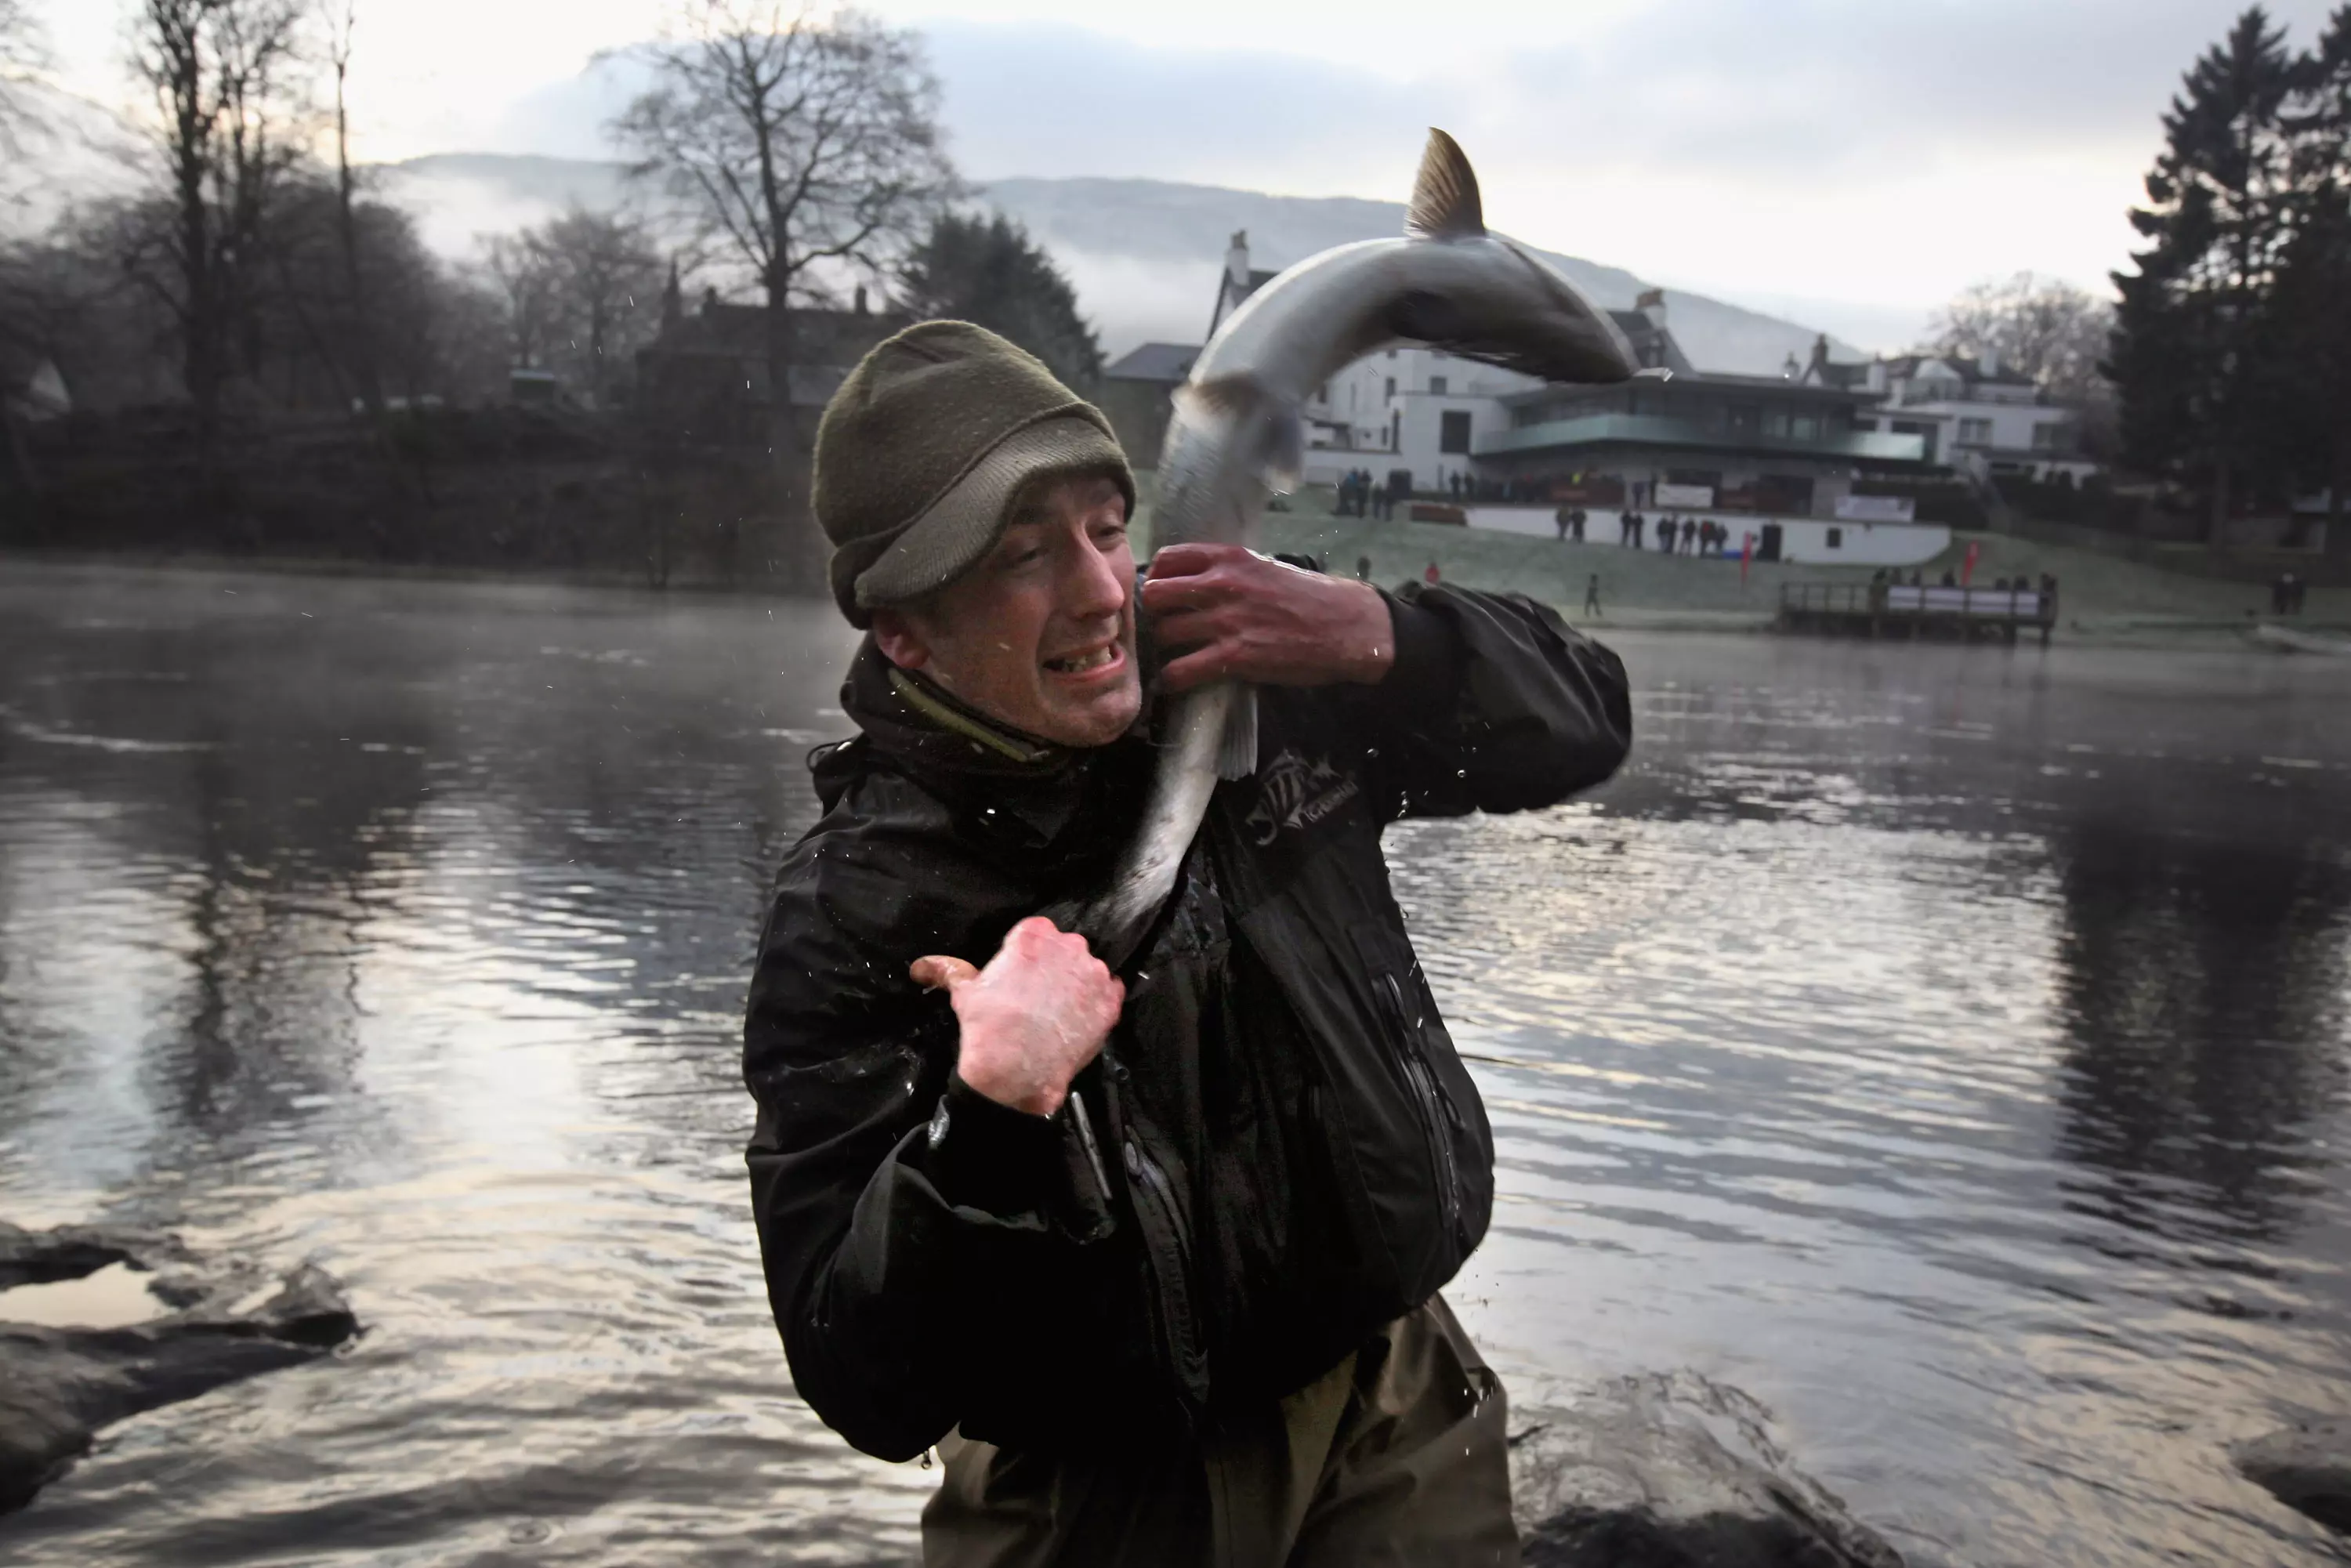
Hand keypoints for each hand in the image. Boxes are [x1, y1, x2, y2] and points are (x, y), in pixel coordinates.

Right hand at [911, 917, 1124, 1117]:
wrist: (1015, 1071)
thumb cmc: (987, 1027)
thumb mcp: (963, 993)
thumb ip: (947, 970)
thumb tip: (920, 966)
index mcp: (1033, 935)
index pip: (1035, 933)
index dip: (1027, 956)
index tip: (1020, 976)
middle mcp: (1069, 945)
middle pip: (1065, 949)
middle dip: (1053, 967)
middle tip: (1037, 996)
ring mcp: (1094, 973)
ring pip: (1087, 971)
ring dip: (1076, 985)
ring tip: (1057, 1013)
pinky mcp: (1110, 1001)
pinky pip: (1108, 993)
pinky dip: (1096, 1004)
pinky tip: (1076, 1021)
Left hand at [1140, 543, 1395, 693]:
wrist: (1346, 626)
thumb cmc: (1309, 598)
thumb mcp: (1264, 568)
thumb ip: (1229, 572)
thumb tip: (1195, 583)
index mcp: (1229, 559)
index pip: (1168, 559)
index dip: (1156, 578)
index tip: (1160, 595)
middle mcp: (1222, 585)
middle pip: (1155, 594)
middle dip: (1153, 613)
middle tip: (1161, 627)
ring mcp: (1227, 621)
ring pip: (1164, 633)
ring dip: (1162, 648)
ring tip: (1171, 655)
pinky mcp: (1235, 657)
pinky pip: (1181, 670)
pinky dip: (1171, 680)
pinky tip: (1174, 683)